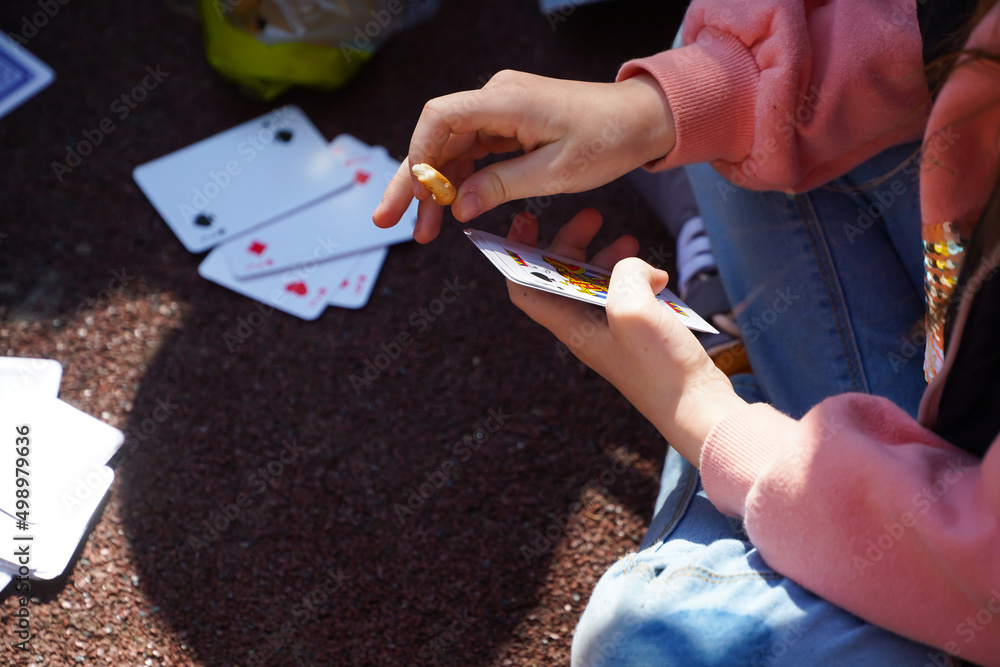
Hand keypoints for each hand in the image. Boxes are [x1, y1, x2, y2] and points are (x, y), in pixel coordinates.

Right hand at [372, 70, 674, 242]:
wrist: (641, 119)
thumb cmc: (607, 140)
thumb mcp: (556, 172)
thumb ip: (502, 186)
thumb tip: (459, 208)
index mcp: (505, 100)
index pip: (439, 119)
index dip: (419, 157)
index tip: (416, 197)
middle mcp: (495, 99)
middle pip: (436, 138)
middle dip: (413, 182)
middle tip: (387, 221)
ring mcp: (500, 111)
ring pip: (451, 150)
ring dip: (437, 189)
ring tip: (422, 232)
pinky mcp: (508, 124)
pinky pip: (473, 152)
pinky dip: (462, 181)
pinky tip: (453, 210)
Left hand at [507, 209, 745, 465]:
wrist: (697, 407)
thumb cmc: (660, 367)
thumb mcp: (634, 309)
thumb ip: (623, 273)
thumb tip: (632, 264)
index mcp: (570, 325)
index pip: (524, 288)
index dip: (518, 254)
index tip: (526, 222)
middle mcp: (584, 328)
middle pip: (560, 277)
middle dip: (570, 242)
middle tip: (592, 217)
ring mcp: (611, 331)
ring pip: (595, 282)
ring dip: (607, 256)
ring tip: (630, 240)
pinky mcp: (637, 333)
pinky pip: (626, 294)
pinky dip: (636, 276)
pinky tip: (659, 275)